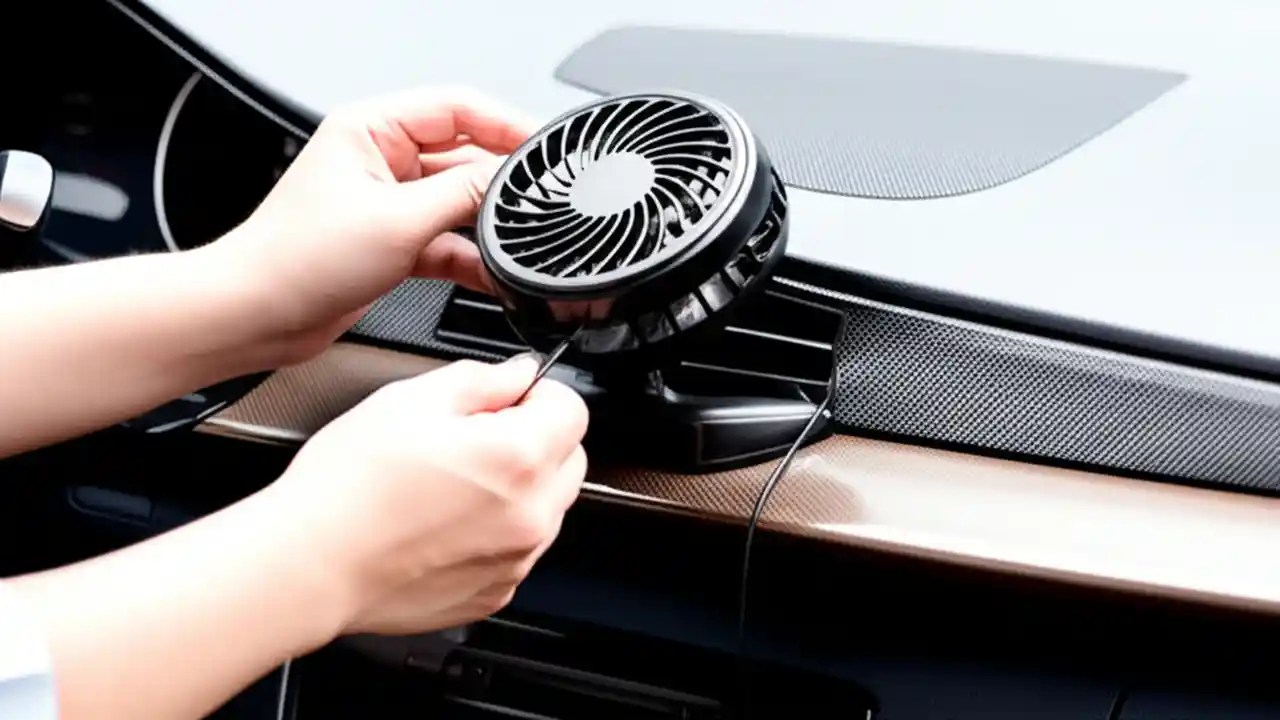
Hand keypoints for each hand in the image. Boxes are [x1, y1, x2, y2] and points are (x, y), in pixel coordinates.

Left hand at [213, 86, 538, 361]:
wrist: (256, 315)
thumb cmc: (296, 259)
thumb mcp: (396, 221)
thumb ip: (461, 197)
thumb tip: (507, 181)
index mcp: (370, 129)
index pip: (456, 109)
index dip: (504, 125)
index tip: (543, 150)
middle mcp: (380, 160)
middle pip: (461, 157)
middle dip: (496, 184)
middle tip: (533, 204)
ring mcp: (387, 203)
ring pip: (456, 204)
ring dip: (482, 227)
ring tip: (512, 246)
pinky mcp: (391, 242)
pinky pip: (445, 241)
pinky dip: (468, 257)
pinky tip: (491, 273)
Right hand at [264, 356, 588, 635]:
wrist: (309, 565)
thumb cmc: (347, 487)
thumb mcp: (409, 399)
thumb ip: (481, 379)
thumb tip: (518, 374)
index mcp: (518, 456)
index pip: (573, 408)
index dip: (539, 394)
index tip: (508, 399)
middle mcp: (530, 513)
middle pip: (570, 459)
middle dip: (536, 440)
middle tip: (475, 438)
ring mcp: (515, 559)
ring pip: (548, 507)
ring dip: (521, 488)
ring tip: (451, 484)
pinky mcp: (494, 592)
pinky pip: (518, 549)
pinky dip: (498, 531)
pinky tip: (444, 521)